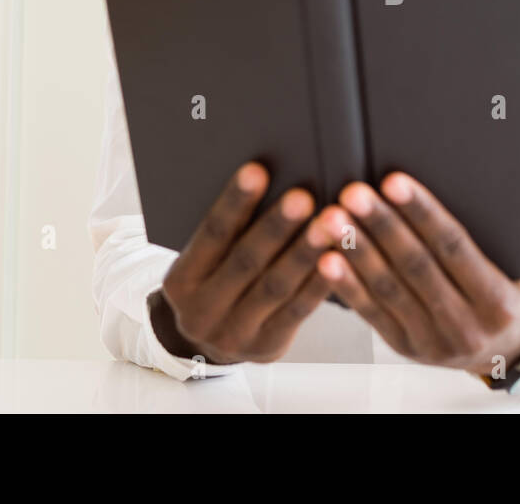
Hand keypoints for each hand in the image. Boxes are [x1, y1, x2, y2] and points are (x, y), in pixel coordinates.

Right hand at [156, 161, 338, 365]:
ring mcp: (233, 334)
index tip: (257, 171)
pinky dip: (319, 283)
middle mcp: (201, 311)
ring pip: (274, 287)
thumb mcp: (205, 260)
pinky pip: (297, 311)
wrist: (210, 343)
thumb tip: (268, 177)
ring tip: (329, 224)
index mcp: (181, 281)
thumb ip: (229, 231)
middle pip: (244, 262)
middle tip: (303, 197)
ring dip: (304, 253)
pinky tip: (338, 259)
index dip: (234, 203)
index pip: (210, 235)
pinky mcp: (266, 348)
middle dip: (275, 227)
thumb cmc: (215, 280)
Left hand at [312, 172, 519, 377]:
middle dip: (381, 226)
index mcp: (497, 301)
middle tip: (353, 194)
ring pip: (389, 289)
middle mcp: (467, 325)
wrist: (505, 350)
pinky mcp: (406, 348)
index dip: (422, 212)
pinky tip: (327, 260)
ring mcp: (433, 342)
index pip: (454, 246)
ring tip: (333, 220)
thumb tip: (419, 194)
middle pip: (416, 266)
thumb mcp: (506, 268)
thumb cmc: (501, 296)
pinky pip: (372, 314)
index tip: (394, 182)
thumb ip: (469, 242)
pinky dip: (347, 286)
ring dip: (357, 251)